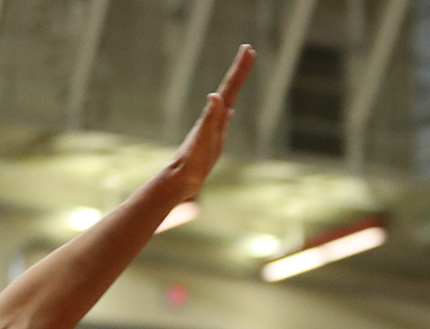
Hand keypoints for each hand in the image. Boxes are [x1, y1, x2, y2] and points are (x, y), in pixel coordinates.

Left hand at [161, 44, 255, 202]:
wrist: (181, 178)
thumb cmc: (192, 162)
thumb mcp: (203, 140)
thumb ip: (210, 118)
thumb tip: (215, 96)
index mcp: (214, 115)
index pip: (229, 87)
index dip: (239, 69)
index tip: (248, 48)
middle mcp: (213, 116)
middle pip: (229, 88)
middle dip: (239, 69)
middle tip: (249, 50)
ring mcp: (213, 127)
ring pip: (227, 99)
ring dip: (235, 85)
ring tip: (240, 72)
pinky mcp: (212, 138)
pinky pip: (224, 118)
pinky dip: (229, 109)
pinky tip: (229, 111)